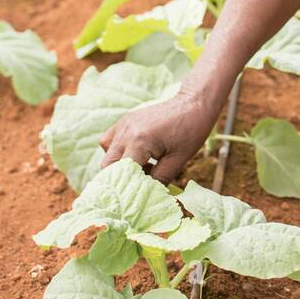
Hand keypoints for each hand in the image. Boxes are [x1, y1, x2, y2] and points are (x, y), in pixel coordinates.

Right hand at [99, 90, 214, 182]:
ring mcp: (123, 124)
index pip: (120, 174)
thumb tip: (148, 194)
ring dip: (118, 163)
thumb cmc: (190, 131)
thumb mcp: (178, 161)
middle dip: (120, 178)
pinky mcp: (125, 120)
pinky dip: (117, 150)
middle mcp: (126, 132)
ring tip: (141, 165)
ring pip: (106, 152)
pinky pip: (110, 139)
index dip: (127, 187)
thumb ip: (159, 180)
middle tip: (140, 182)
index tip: (139, 193)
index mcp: (139, 142)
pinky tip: (136, 153)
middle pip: (107, 164)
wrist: (193, 104)